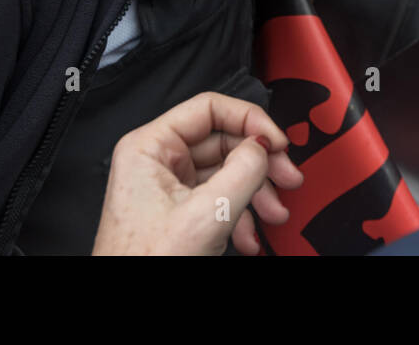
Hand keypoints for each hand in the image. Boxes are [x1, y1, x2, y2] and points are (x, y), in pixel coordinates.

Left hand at [92, 91, 303, 255]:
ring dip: (256, 193)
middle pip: (223, 142)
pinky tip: (251, 235)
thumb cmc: (147, 262)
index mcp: (149, 147)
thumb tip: (263, 146)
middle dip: (260, 164)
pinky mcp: (177, 213)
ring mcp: (167, 188)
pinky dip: (241, 214)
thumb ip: (243, 171)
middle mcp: (156, 161)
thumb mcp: (207, 213)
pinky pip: (219, 199)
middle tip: (287, 177)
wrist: (130, 309)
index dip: (250, 120)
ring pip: (226, 172)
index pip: (209, 108)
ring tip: (274, 213)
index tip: (277, 142)